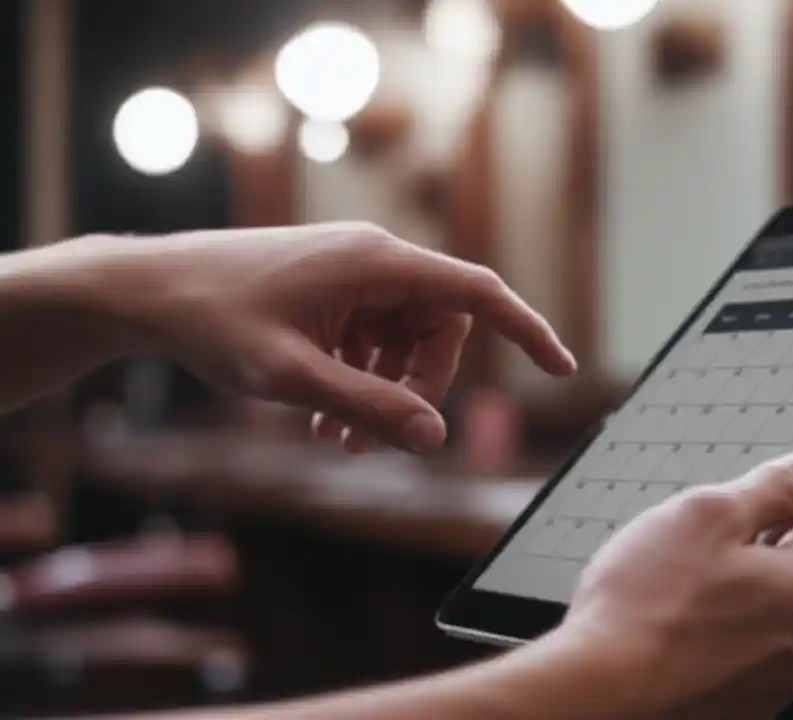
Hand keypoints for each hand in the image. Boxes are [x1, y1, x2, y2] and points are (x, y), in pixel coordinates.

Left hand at [83, 223, 574, 452]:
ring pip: (406, 340)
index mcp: (377, 263)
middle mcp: (374, 259)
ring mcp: (352, 272)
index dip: (527, 330)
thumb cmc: (213, 322)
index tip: (562, 368)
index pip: (478, 292)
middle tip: (377, 436)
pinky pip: (373, 338)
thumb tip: (438, 440)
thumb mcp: (292, 377)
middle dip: (421, 388)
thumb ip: (369, 407)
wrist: (148, 290)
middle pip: (441, 329)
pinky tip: (322, 421)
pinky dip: (361, 380)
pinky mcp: (332, 288)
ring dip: (386, 393)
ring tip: (336, 442)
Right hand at [562, 452, 792, 719]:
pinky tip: (666, 640)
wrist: (601, 686)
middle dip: (736, 564)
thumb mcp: (709, 512)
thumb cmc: (647, 601)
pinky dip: (705, 646)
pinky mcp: (738, 710)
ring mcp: (775, 687)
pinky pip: (730, 659)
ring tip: (667, 606)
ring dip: (719, 606)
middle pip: (779, 577)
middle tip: (682, 566)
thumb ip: (774, 486)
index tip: (711, 529)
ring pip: (753, 619)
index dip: (752, 517)